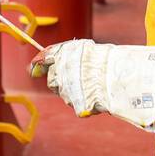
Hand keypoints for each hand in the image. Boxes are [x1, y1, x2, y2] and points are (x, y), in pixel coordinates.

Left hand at [29, 39, 154, 130]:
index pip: (44, 58)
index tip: (33, 69)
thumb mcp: (87, 50)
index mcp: (63, 55)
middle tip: (77, 78)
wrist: (122, 77)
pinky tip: (97, 96)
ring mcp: (67, 90)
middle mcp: (61, 72)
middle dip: (60, 80)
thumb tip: (50, 61)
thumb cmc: (109, 60)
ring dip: (74, 90)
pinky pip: (77, 104)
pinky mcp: (76, 105)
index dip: (38, 64)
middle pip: (52, 79)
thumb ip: (69, 55)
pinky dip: (84, 102)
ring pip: (65, 93)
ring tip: (93, 85)